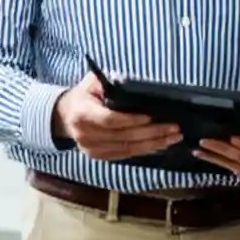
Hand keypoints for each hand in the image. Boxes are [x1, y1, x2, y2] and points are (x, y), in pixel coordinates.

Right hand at [52, 72, 181, 159]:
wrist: (66, 114)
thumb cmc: (85, 94)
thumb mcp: (93, 82)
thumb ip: (112, 83)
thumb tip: (139, 86)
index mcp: (82, 114)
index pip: (110, 120)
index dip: (132, 120)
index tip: (151, 116)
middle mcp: (85, 135)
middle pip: (124, 137)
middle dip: (152, 133)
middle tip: (173, 127)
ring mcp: (91, 149)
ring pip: (127, 149)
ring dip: (153, 144)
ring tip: (173, 137)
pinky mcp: (99, 156)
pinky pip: (125, 155)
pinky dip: (144, 150)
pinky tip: (160, 144)